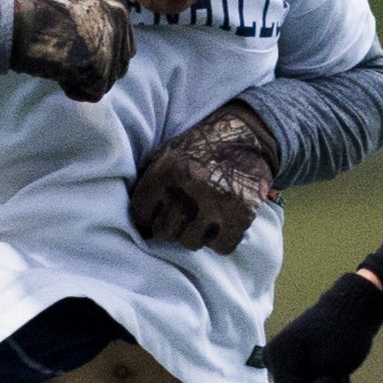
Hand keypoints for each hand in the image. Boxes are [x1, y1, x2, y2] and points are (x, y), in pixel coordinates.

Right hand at [11, 0, 134, 101]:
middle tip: (67, 56)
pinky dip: (74, 88)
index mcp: (117, 4)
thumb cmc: (42, 19)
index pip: (123, 46)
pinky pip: (93, 94)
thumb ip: (100, 27)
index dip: (96, 54)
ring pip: (107, 82)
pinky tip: (59, 70)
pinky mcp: (101, 71)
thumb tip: (111, 57)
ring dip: (83, 78)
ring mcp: (113, 46)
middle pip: (118, 65)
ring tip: (61, 60)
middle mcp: (121, 22)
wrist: (23, 24)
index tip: (73, 44)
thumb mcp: (80, 11)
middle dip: (93, 69)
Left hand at [129, 103, 280, 254]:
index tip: (155, 213)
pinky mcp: (242, 215)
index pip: (141, 211)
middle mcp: (192, 188)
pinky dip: (220, 240)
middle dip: (169, 226)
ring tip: (200, 218)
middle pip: (165, 232)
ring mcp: (218, 204)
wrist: (246, 136)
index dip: (146, 214)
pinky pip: (222, 246)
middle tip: (179, 217)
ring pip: (191, 242)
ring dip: (194, 234)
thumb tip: (136, 215)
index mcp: (169, 171)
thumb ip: (149, 178)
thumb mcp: (167, 152)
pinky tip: (220, 225)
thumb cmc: (201, 147)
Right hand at [261, 270, 382, 382]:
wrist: (355, 309)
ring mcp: (289, 370)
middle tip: (338, 373)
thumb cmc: (344, 332)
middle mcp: (276, 364)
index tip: (332, 378)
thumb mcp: (330, 367)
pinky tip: (339, 371)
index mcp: (277, 357)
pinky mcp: (302, 374)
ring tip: (340, 370)